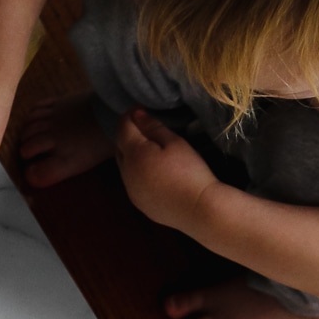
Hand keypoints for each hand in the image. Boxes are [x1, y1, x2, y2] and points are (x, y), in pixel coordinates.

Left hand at [114, 108, 217, 235]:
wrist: (199, 210)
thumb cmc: (189, 171)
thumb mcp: (174, 143)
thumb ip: (152, 127)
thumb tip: (136, 115)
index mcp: (133, 154)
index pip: (123, 128)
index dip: (130, 115)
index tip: (140, 108)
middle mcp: (126, 174)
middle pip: (119, 148)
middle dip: (128, 135)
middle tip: (143, 127)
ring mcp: (131, 192)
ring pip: (124, 167)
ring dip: (131, 155)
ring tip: (148, 148)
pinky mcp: (140, 205)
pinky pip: (132, 183)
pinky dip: (137, 172)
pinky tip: (152, 172)